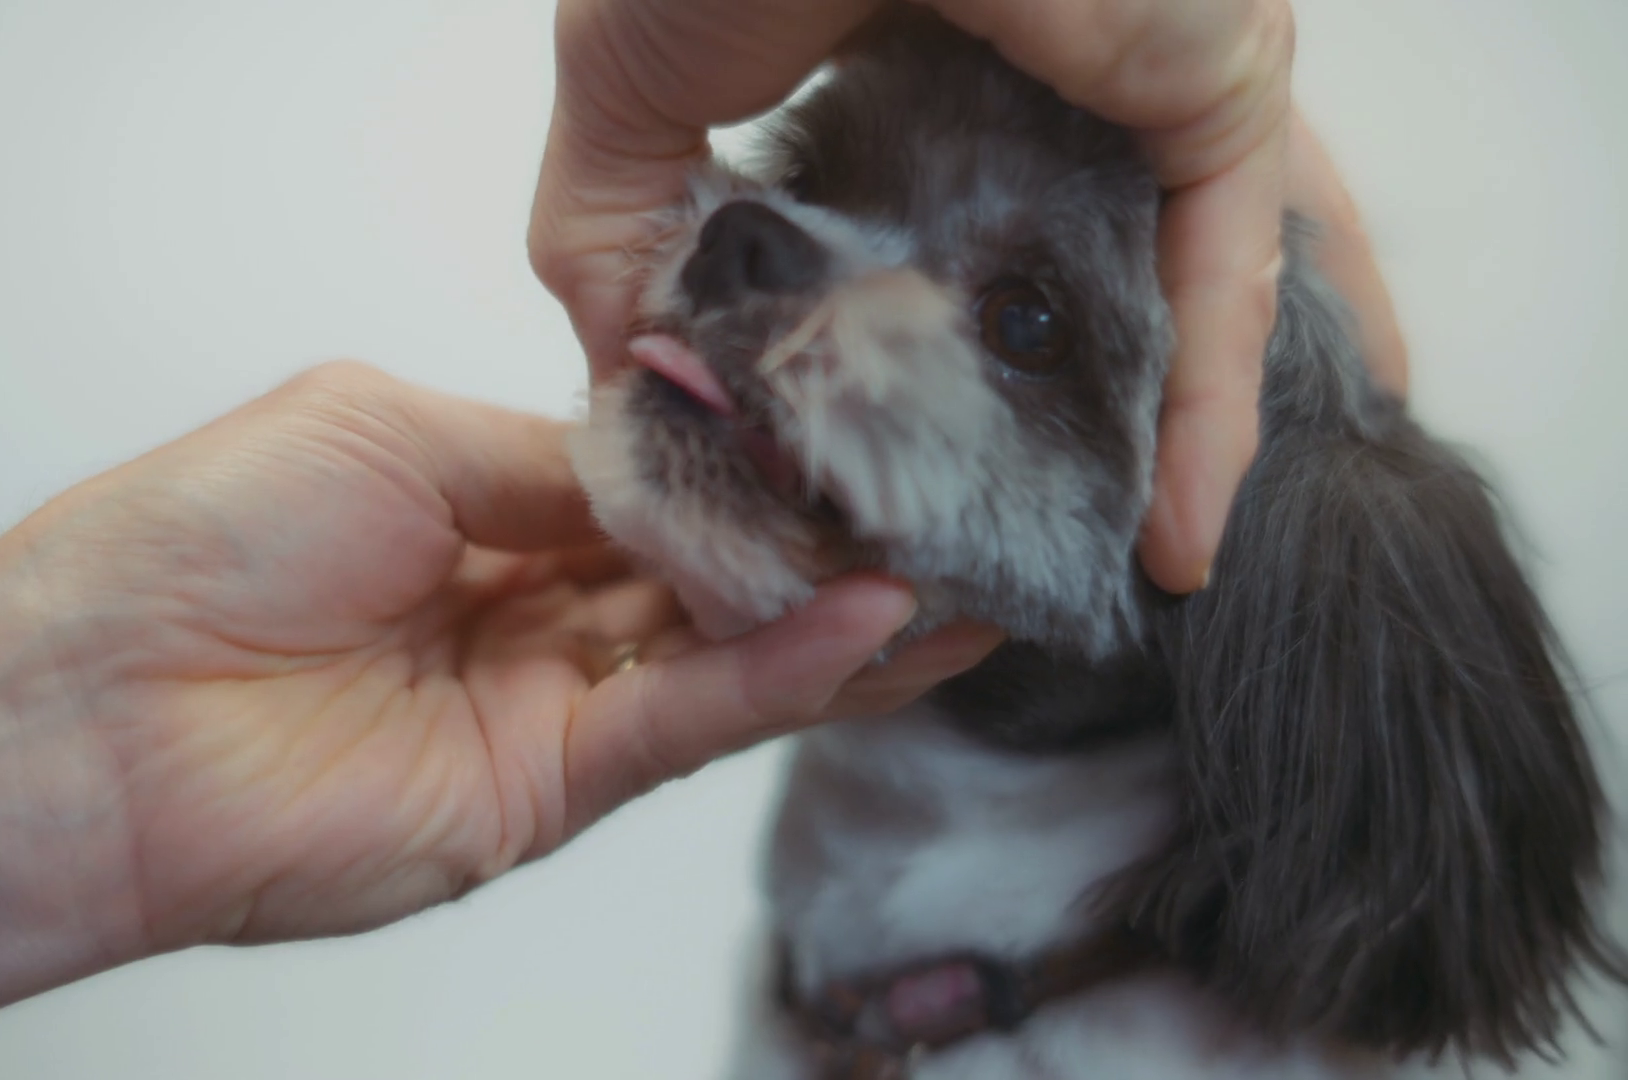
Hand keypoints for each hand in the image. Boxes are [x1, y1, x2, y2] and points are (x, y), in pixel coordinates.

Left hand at [0, 361, 999, 1076]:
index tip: (848, 429)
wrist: (91, 711)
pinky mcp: (539, 791)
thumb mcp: (387, 430)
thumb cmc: (190, 545)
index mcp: (479, 512)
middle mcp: (521, 614)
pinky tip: (864, 627)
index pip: (652, 491)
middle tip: (943, 510)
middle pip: (706, 583)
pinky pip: (683, 724)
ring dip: (839, 625)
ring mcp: (537, 709)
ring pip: (720, 663)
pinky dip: (777, 676)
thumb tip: (670, 442)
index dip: (750, 466)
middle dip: (822, 552)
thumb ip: (548, 452)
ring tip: (959, 582)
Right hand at [530, 0, 1405, 593]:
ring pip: (1151, 309)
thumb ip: (616, 242)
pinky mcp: (1212, 95)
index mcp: (887, 78)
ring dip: (1126, 459)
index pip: (894, 265)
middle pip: (1038, 302)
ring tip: (1089, 587)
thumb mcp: (619, 99)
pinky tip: (1174, 545)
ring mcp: (1129, 93)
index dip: (872, 395)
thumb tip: (628, 384)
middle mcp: (1023, 90)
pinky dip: (1206, 424)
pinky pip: (1223, 285)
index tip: (839, 519)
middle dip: (1016, 442)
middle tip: (981, 568)